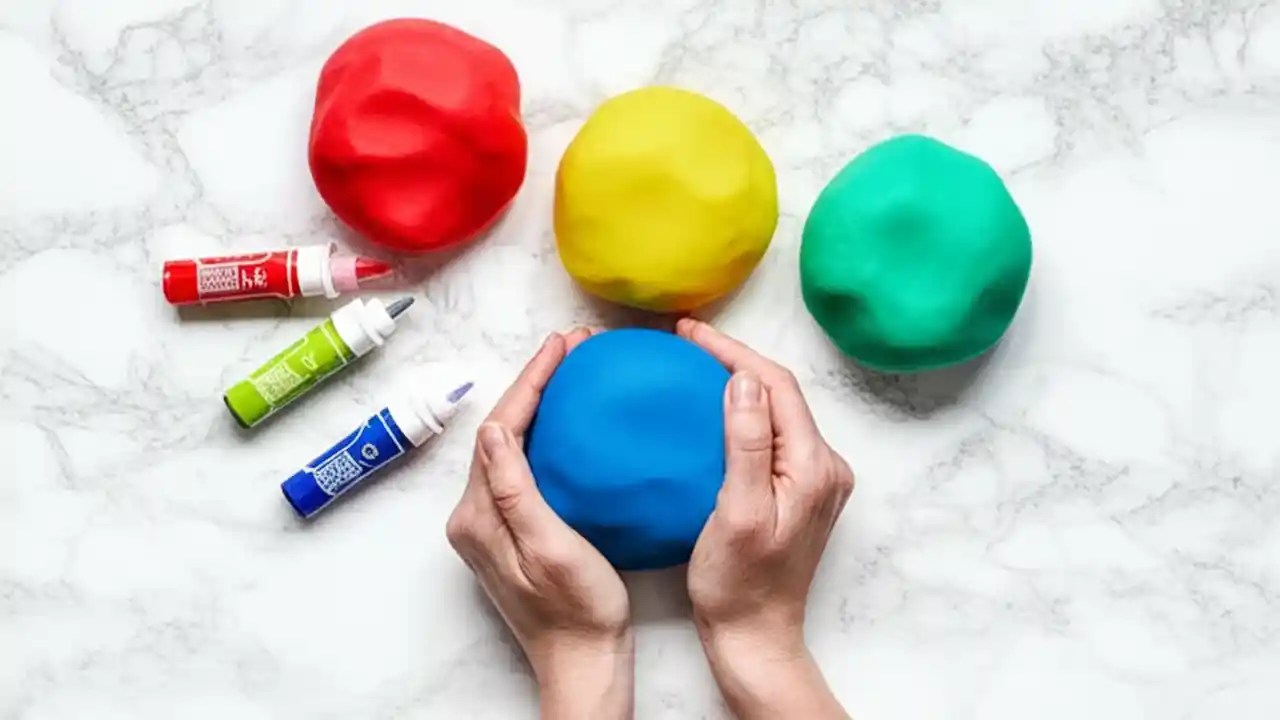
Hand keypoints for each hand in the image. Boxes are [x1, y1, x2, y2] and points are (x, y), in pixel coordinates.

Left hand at [446, 329, 633, 719]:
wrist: (583, 662)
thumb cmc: (578, 611)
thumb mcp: (550, 548)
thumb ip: (515, 489)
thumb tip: (490, 428)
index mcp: (479, 515)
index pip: (500, 428)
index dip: (530, 382)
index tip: (562, 347)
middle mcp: (475, 516)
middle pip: (500, 431)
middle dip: (533, 385)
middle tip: (574, 349)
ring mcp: (490, 525)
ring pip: (509, 446)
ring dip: (537, 406)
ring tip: (572, 372)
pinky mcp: (509, 532)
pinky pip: (520, 467)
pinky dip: (542, 436)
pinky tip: (569, 424)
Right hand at [677, 318, 853, 719]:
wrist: (754, 636)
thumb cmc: (738, 586)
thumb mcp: (736, 513)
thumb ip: (745, 445)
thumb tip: (743, 380)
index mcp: (814, 467)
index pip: (777, 387)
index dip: (734, 352)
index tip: (690, 334)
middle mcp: (825, 467)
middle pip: (781, 393)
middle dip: (736, 360)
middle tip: (685, 341)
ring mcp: (816, 480)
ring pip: (777, 412)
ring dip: (739, 383)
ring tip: (693, 363)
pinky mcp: (800, 492)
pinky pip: (771, 436)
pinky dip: (741, 414)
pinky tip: (707, 410)